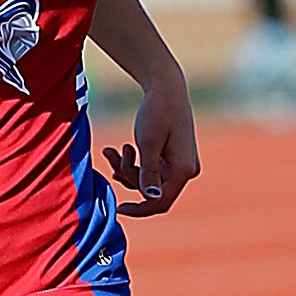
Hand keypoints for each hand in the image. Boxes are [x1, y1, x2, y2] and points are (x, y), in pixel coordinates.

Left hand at [104, 67, 198, 216]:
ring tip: (112, 150)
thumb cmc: (157, 111)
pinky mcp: (173, 159)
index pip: (161, 202)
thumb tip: (151, 197)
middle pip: (152, 191)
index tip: (118, 209)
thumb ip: (148, 172)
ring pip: (149, 180)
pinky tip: (121, 152)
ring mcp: (180, 165)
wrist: (166, 87)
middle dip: (127, 176)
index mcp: (183, 170)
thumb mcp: (148, 142)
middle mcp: (186, 170)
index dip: (139, 209)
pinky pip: (151, 171)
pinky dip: (134, 164)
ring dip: (127, 168)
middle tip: (109, 154)